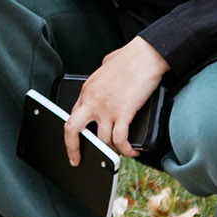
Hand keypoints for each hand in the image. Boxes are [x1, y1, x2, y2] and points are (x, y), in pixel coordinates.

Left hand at [64, 37, 168, 165]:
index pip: (72, 116)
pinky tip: (131, 151)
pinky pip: (120, 139)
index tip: (75, 143)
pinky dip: (126, 149)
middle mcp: (92, 100)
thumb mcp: (104, 68)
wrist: (144, 56)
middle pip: (72, 129)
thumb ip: (100, 82)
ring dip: (110, 150)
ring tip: (119, 152)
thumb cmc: (128, 59)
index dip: (73, 132)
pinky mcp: (123, 112)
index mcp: (86, 90)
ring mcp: (106, 108)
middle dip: (73, 147)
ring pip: (101, 139)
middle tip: (77, 159)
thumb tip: (103, 86)